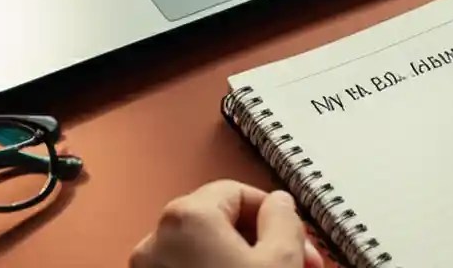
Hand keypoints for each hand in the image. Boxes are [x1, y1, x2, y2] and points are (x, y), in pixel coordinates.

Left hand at [131, 180, 324, 267]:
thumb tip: (280, 203)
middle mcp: (156, 238)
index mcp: (186, 216)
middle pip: (220, 221)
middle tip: (293, 261)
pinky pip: (188, 267)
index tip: (296, 235)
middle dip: (261, 239)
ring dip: (242, 257)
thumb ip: (284, 219)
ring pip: (205, 248)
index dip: (274, 213)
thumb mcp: (282, 258)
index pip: (237, 192)